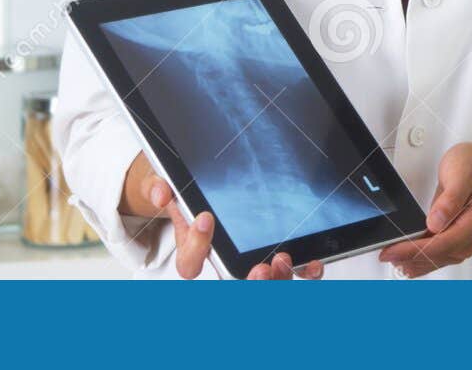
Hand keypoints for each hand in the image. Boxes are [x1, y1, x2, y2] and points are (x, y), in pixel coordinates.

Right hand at [120, 153, 322, 279]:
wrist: (198, 194)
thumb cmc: (185, 196)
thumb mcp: (166, 186)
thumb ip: (160, 187)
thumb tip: (161, 191)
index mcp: (192, 251)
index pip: (190, 263)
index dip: (197, 247)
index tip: (205, 219)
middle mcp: (221, 262)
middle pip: (233, 285)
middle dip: (250, 283)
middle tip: (260, 267)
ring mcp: (247, 261)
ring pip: (264, 284)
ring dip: (277, 280)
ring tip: (283, 260)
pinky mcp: (272, 257)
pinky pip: (289, 274)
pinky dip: (303, 272)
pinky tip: (311, 264)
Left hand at [377, 142, 471, 277]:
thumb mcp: (463, 172)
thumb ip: (451, 198)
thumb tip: (436, 221)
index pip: (444, 243)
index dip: (416, 250)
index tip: (394, 250)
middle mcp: (470, 234)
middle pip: (439, 256)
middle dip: (411, 258)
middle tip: (385, 254)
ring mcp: (463, 238)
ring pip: (437, 260)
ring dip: (414, 262)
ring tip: (391, 258)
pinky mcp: (454, 238)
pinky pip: (437, 255)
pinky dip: (419, 259)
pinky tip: (405, 260)